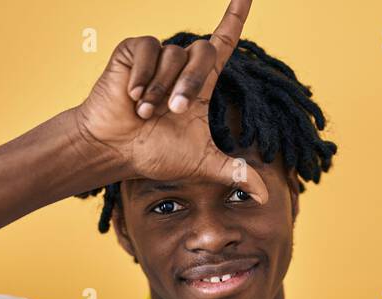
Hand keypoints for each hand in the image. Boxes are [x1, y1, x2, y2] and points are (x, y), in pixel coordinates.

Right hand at [72, 0, 269, 203]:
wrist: (116, 149)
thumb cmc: (155, 153)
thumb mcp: (202, 163)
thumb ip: (234, 172)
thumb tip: (265, 198)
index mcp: (202, 84)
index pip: (224, 42)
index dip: (234, 17)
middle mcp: (182, 66)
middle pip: (204, 52)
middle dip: (192, 84)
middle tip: (174, 111)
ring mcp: (157, 57)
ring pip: (175, 55)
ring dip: (161, 89)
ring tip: (144, 112)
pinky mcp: (134, 51)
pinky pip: (149, 49)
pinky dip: (143, 77)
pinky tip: (131, 96)